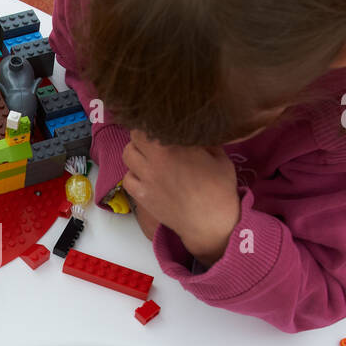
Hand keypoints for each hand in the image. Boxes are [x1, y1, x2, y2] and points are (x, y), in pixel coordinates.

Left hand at [122, 130, 239, 265]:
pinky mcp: (142, 196)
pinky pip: (126, 179)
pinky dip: (132, 174)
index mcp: (174, 146)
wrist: (210, 223)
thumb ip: (204, 141)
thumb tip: (195, 131)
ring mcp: (146, 178)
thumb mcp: (219, 157)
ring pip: (127, 154)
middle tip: (154, 140)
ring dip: (135, 152)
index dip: (154, 122)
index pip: (151, 124)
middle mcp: (156, 160)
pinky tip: (144, 176)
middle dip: (143, 135)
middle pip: (135, 136)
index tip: (160, 125)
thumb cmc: (219, 190)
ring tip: (147, 156)